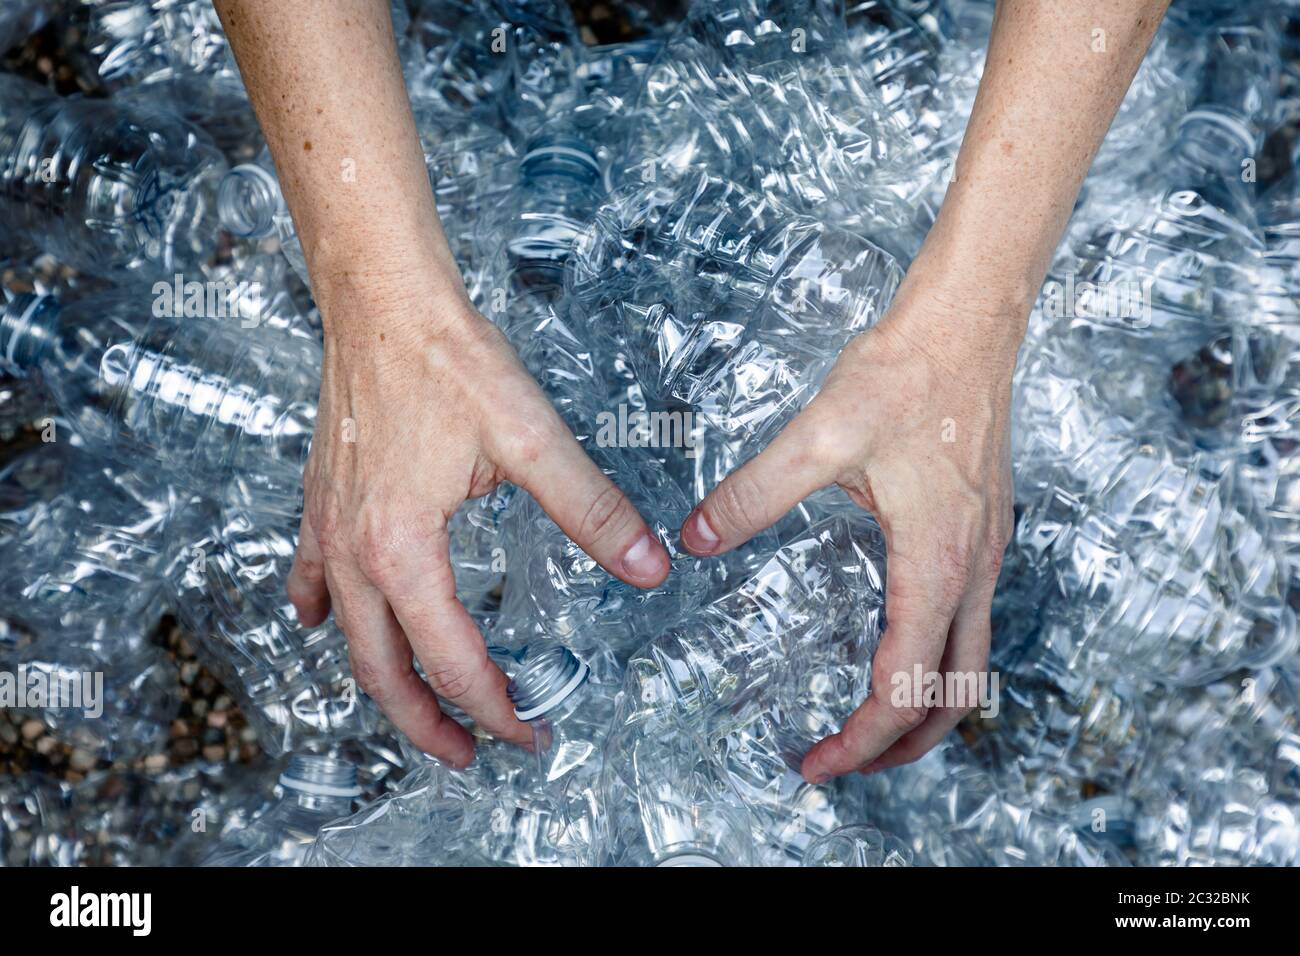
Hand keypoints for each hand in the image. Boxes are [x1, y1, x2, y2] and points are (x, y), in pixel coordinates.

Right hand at [287, 272, 670, 766]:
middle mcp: (355, 550)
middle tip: (468, 753)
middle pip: (382, 671)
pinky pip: (315, 577)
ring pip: (348, 634)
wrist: (382, 299)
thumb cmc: (446, 359)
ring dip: (380, 682)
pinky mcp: (324, 498)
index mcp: (403, 548)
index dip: (494, 707)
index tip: (529, 729)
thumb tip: (646, 564)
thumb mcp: (533, 437)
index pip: (452, 658)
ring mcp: (330, 526)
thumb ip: (590, 508)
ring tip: (414, 710)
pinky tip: (325, 620)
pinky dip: (326, 612)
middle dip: (427, 724)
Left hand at [679, 266, 1021, 782]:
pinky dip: (938, 664)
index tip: (814, 762)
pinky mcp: (982, 532)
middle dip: (900, 746)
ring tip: (871, 728)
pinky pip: (970, 625)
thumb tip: (695, 539)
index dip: (860, 739)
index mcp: (935, 561)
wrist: (967, 323)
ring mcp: (986, 552)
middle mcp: (972, 568)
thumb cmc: (906, 373)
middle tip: (840, 762)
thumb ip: (753, 494)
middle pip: (955, 698)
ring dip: (927, 711)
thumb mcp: (818, 436)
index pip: (906, 687)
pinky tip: (896, 648)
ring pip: (971, 667)